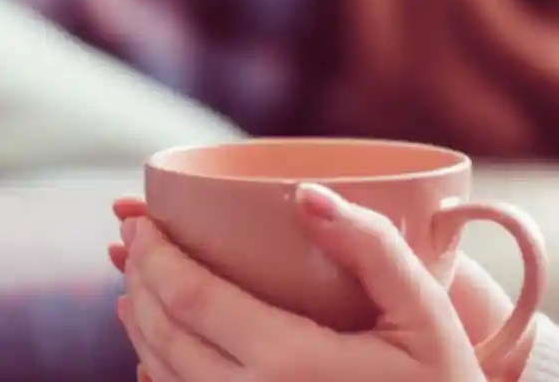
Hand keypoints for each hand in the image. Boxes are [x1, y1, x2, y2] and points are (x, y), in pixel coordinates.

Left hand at [109, 192, 528, 381]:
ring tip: (138, 286)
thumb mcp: (424, 310)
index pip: (191, 299)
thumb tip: (306, 195)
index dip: (154, 253)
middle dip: (140, 281)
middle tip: (133, 240)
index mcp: (290, 364)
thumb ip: (372, 248)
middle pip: (163, 337)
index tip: (136, 218)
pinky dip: (159, 375)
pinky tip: (160, 352)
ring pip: (164, 378)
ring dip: (142, 327)